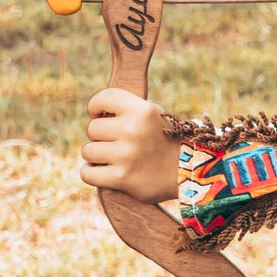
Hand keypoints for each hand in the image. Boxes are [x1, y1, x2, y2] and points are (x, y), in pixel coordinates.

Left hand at [81, 88, 180, 204]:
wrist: (189, 173)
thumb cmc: (166, 142)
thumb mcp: (154, 117)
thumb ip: (128, 111)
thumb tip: (95, 115)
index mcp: (144, 111)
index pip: (104, 98)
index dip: (96, 107)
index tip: (100, 116)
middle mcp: (134, 130)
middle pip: (93, 128)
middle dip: (101, 136)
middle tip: (116, 143)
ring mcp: (127, 155)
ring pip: (88, 151)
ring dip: (97, 156)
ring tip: (113, 158)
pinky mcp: (121, 178)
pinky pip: (87, 173)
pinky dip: (91, 173)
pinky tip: (103, 171)